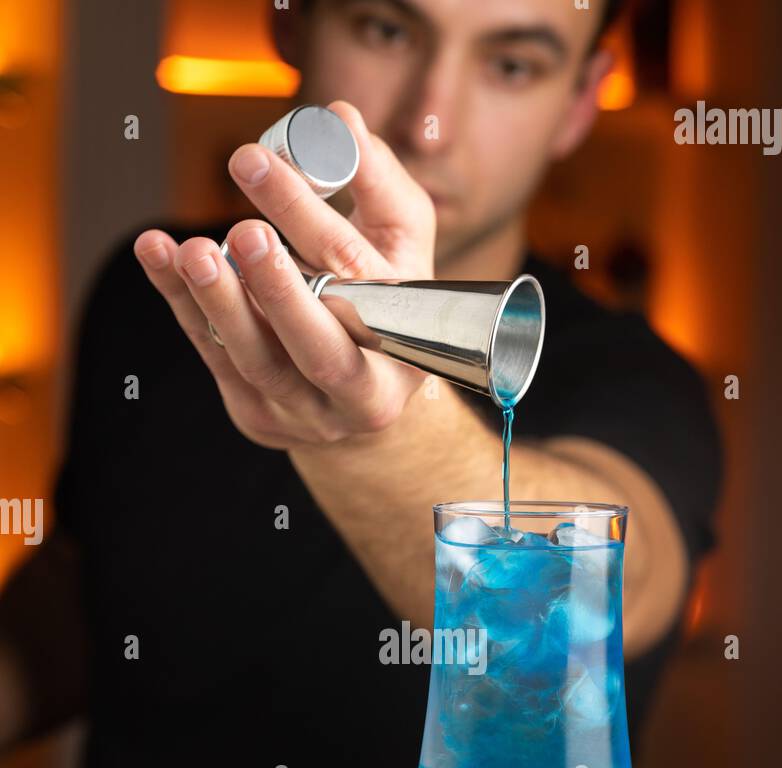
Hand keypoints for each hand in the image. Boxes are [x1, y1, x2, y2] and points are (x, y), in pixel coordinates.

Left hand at [133, 102, 435, 448]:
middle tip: (245, 232)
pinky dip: (182, 306)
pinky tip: (157, 255)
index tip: (262, 160)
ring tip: (190, 252)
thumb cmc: (384, 304)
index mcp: (403, 338)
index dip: (309, 217)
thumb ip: (375, 181)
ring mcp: (306, 411)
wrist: (365, 404)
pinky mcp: (257, 414)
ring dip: (220, 304)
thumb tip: (338, 118)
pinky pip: (214, 357)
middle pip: (319, 348)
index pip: (356, 276)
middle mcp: (361, 389)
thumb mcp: (400, 245)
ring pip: (259, 363)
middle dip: (279, 291)